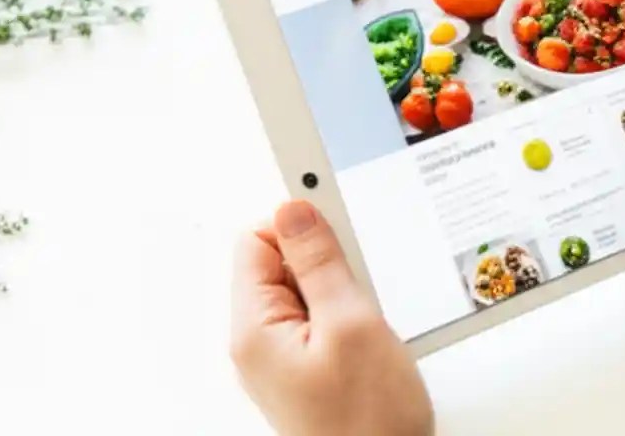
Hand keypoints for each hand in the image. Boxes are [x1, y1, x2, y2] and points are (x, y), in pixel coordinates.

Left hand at [231, 200, 432, 435]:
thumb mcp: (352, 324)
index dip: (298, 226)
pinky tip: (370, 337)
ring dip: (340, 290)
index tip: (337, 223)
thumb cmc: (369, 425)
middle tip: (359, 288)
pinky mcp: (308, 368)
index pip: (256, 241)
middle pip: (279, 263)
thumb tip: (295, 209)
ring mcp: (282, 358)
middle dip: (324, 261)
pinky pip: (319, 319)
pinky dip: (347, 316)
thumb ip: (320, 261)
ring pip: (305, 291)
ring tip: (368, 322)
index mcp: (253, 328)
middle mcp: (258, 342)